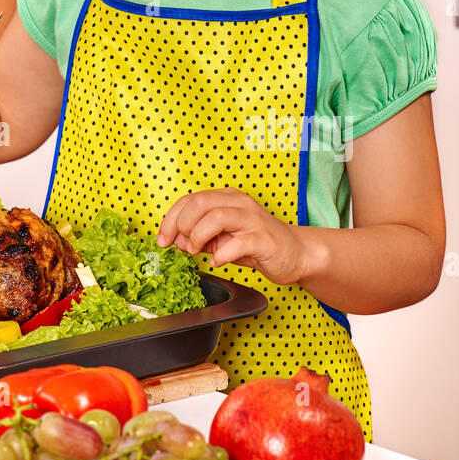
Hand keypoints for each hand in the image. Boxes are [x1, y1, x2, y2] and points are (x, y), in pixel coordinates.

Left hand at [157, 187, 306, 285]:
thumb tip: (177, 241)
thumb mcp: (222, 239)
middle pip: (200, 202)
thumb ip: (200, 237)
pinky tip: (217, 261)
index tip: (162, 239)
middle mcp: (239, 203)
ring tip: (198, 251)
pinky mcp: (264, 239)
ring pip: (216, 215)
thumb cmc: (257, 244)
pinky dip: (221, 254)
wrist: (296, 253)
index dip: (170, 219)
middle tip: (181, 245)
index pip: (190, 199)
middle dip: (182, 224)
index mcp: (226, 198)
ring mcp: (253, 220)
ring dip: (199, 236)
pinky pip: (238, 243)